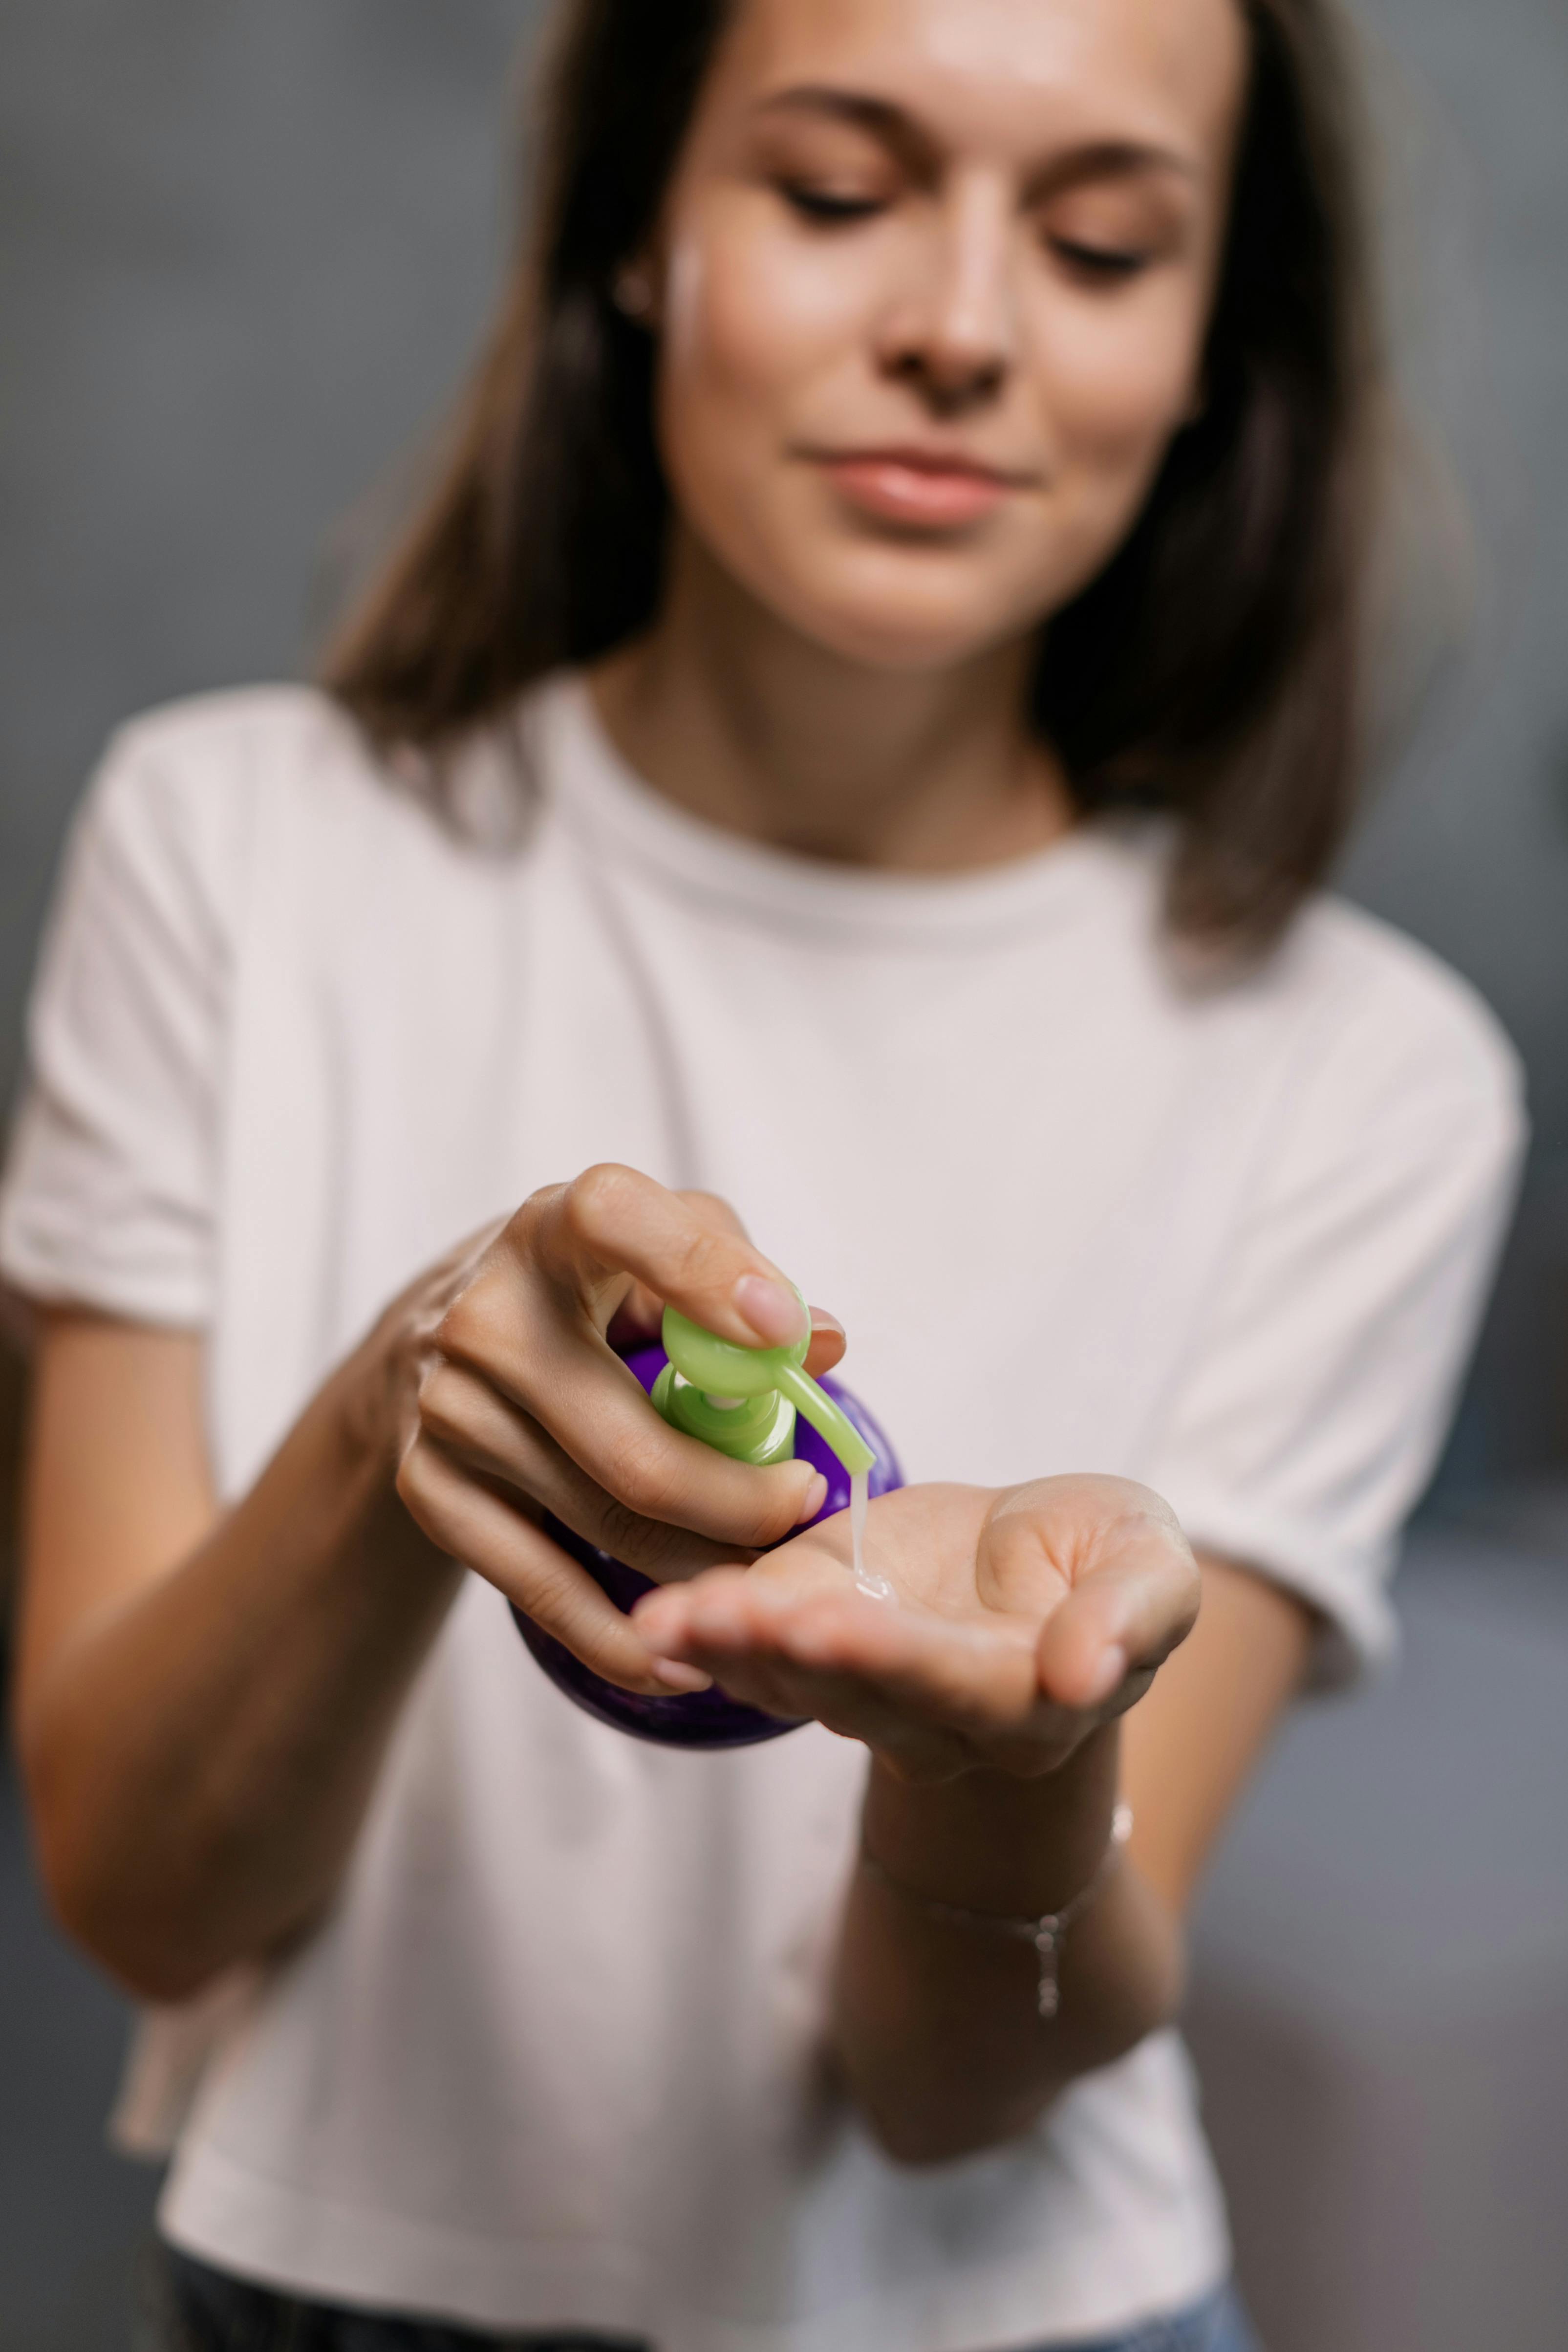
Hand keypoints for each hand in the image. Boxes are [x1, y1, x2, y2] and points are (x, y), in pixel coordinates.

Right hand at [389, 1165, 843, 1692]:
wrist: (444, 1340)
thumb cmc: (589, 1287)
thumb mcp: (661, 1248)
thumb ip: (746, 1276)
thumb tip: (822, 1343)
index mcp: (553, 1230)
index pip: (615, 1219)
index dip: (703, 1273)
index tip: (781, 1332)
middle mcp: (485, 1317)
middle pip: (633, 1445)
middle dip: (743, 1499)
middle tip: (803, 1505)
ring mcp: (449, 1410)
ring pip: (607, 1522)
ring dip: (704, 1566)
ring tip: (765, 1573)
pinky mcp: (430, 1489)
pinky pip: (545, 1589)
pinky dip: (623, 1639)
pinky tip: (684, 1663)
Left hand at [630, 1476, 1201, 1781]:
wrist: (1044, 1562)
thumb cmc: (1107, 1562)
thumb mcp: (1154, 1569)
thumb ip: (1132, 1617)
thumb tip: (1091, 1674)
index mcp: (1028, 1700)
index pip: (959, 1687)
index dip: (897, 1659)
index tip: (838, 1628)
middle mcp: (936, 1717)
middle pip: (860, 1690)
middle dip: (795, 1651)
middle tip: (738, 1617)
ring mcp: (863, 1685)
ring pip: (792, 1678)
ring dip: (732, 1646)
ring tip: (674, 1617)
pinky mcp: (810, 1636)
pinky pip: (751, 1651)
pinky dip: (701, 1638)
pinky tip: (656, 1624)